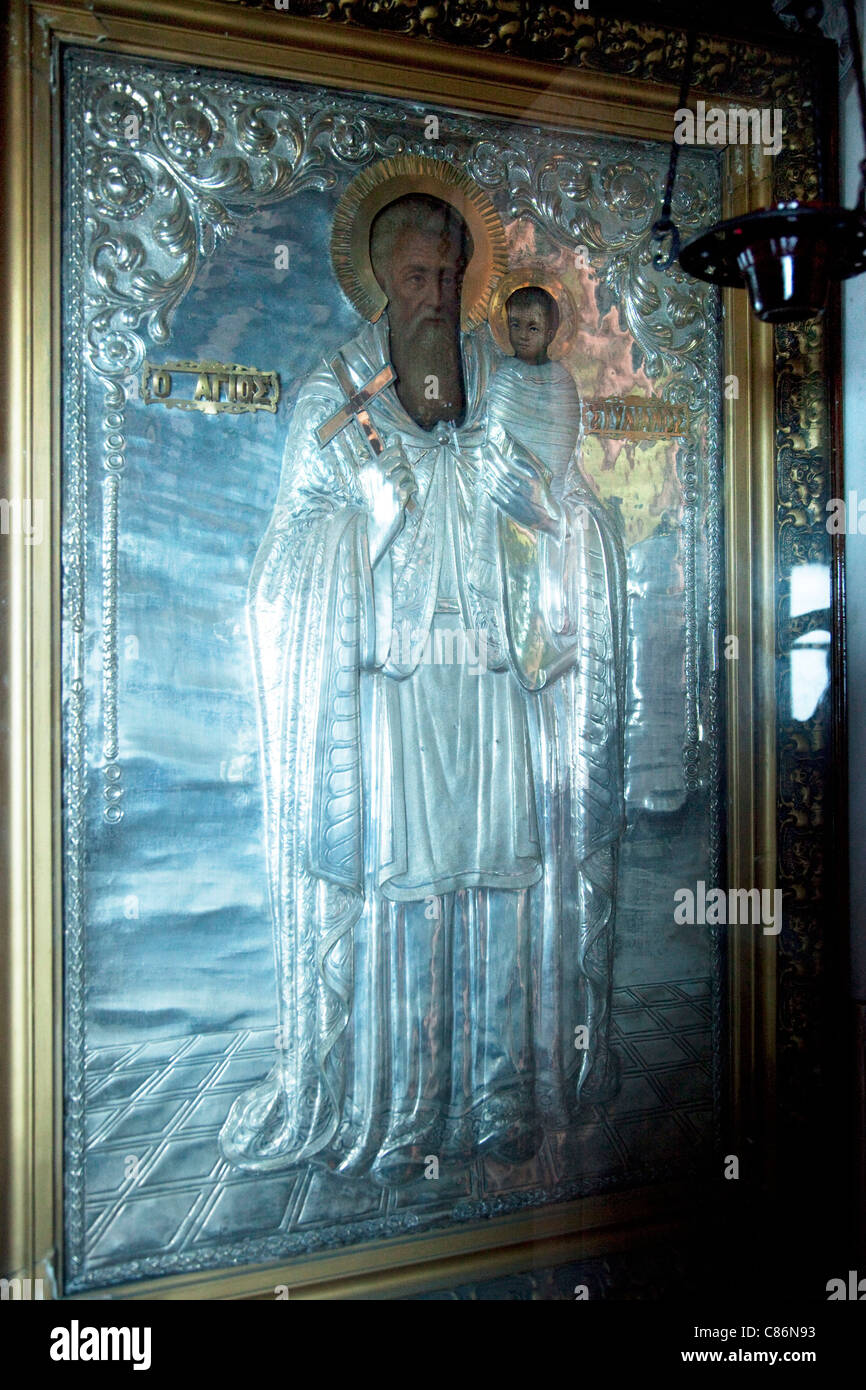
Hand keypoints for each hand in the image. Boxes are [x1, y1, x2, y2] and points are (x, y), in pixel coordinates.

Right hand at [357, 442, 415, 565]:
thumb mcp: (379, 475)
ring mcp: (386, 485)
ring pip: (406, 471)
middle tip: (402, 478)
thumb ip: (389, 455)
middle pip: (400, 458)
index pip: (392, 450)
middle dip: (405, 467)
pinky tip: (406, 495)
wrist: (377, 525)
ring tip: (404, 487)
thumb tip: (396, 436)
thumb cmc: (380, 498)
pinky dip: (412, 489)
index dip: (400, 458)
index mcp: (369, 468)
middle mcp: (376, 474)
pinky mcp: (396, 495)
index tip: (397, 469)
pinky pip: (412, 485)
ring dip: (409, 479)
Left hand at [484, 441, 561, 535]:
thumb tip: (513, 457)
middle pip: (497, 474)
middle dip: (489, 462)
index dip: (496, 456)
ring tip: (483, 464)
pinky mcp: (506, 509)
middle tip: (483, 452)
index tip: (490, 447)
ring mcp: (510, 500)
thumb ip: (527, 465)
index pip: (505, 466)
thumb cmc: (542, 494)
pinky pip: (493, 497)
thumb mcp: (539, 477)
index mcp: (524, 482)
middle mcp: (516, 491)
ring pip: (494, 485)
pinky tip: (483, 482)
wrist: (544, 518)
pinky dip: (487, 489)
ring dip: (487, 473)